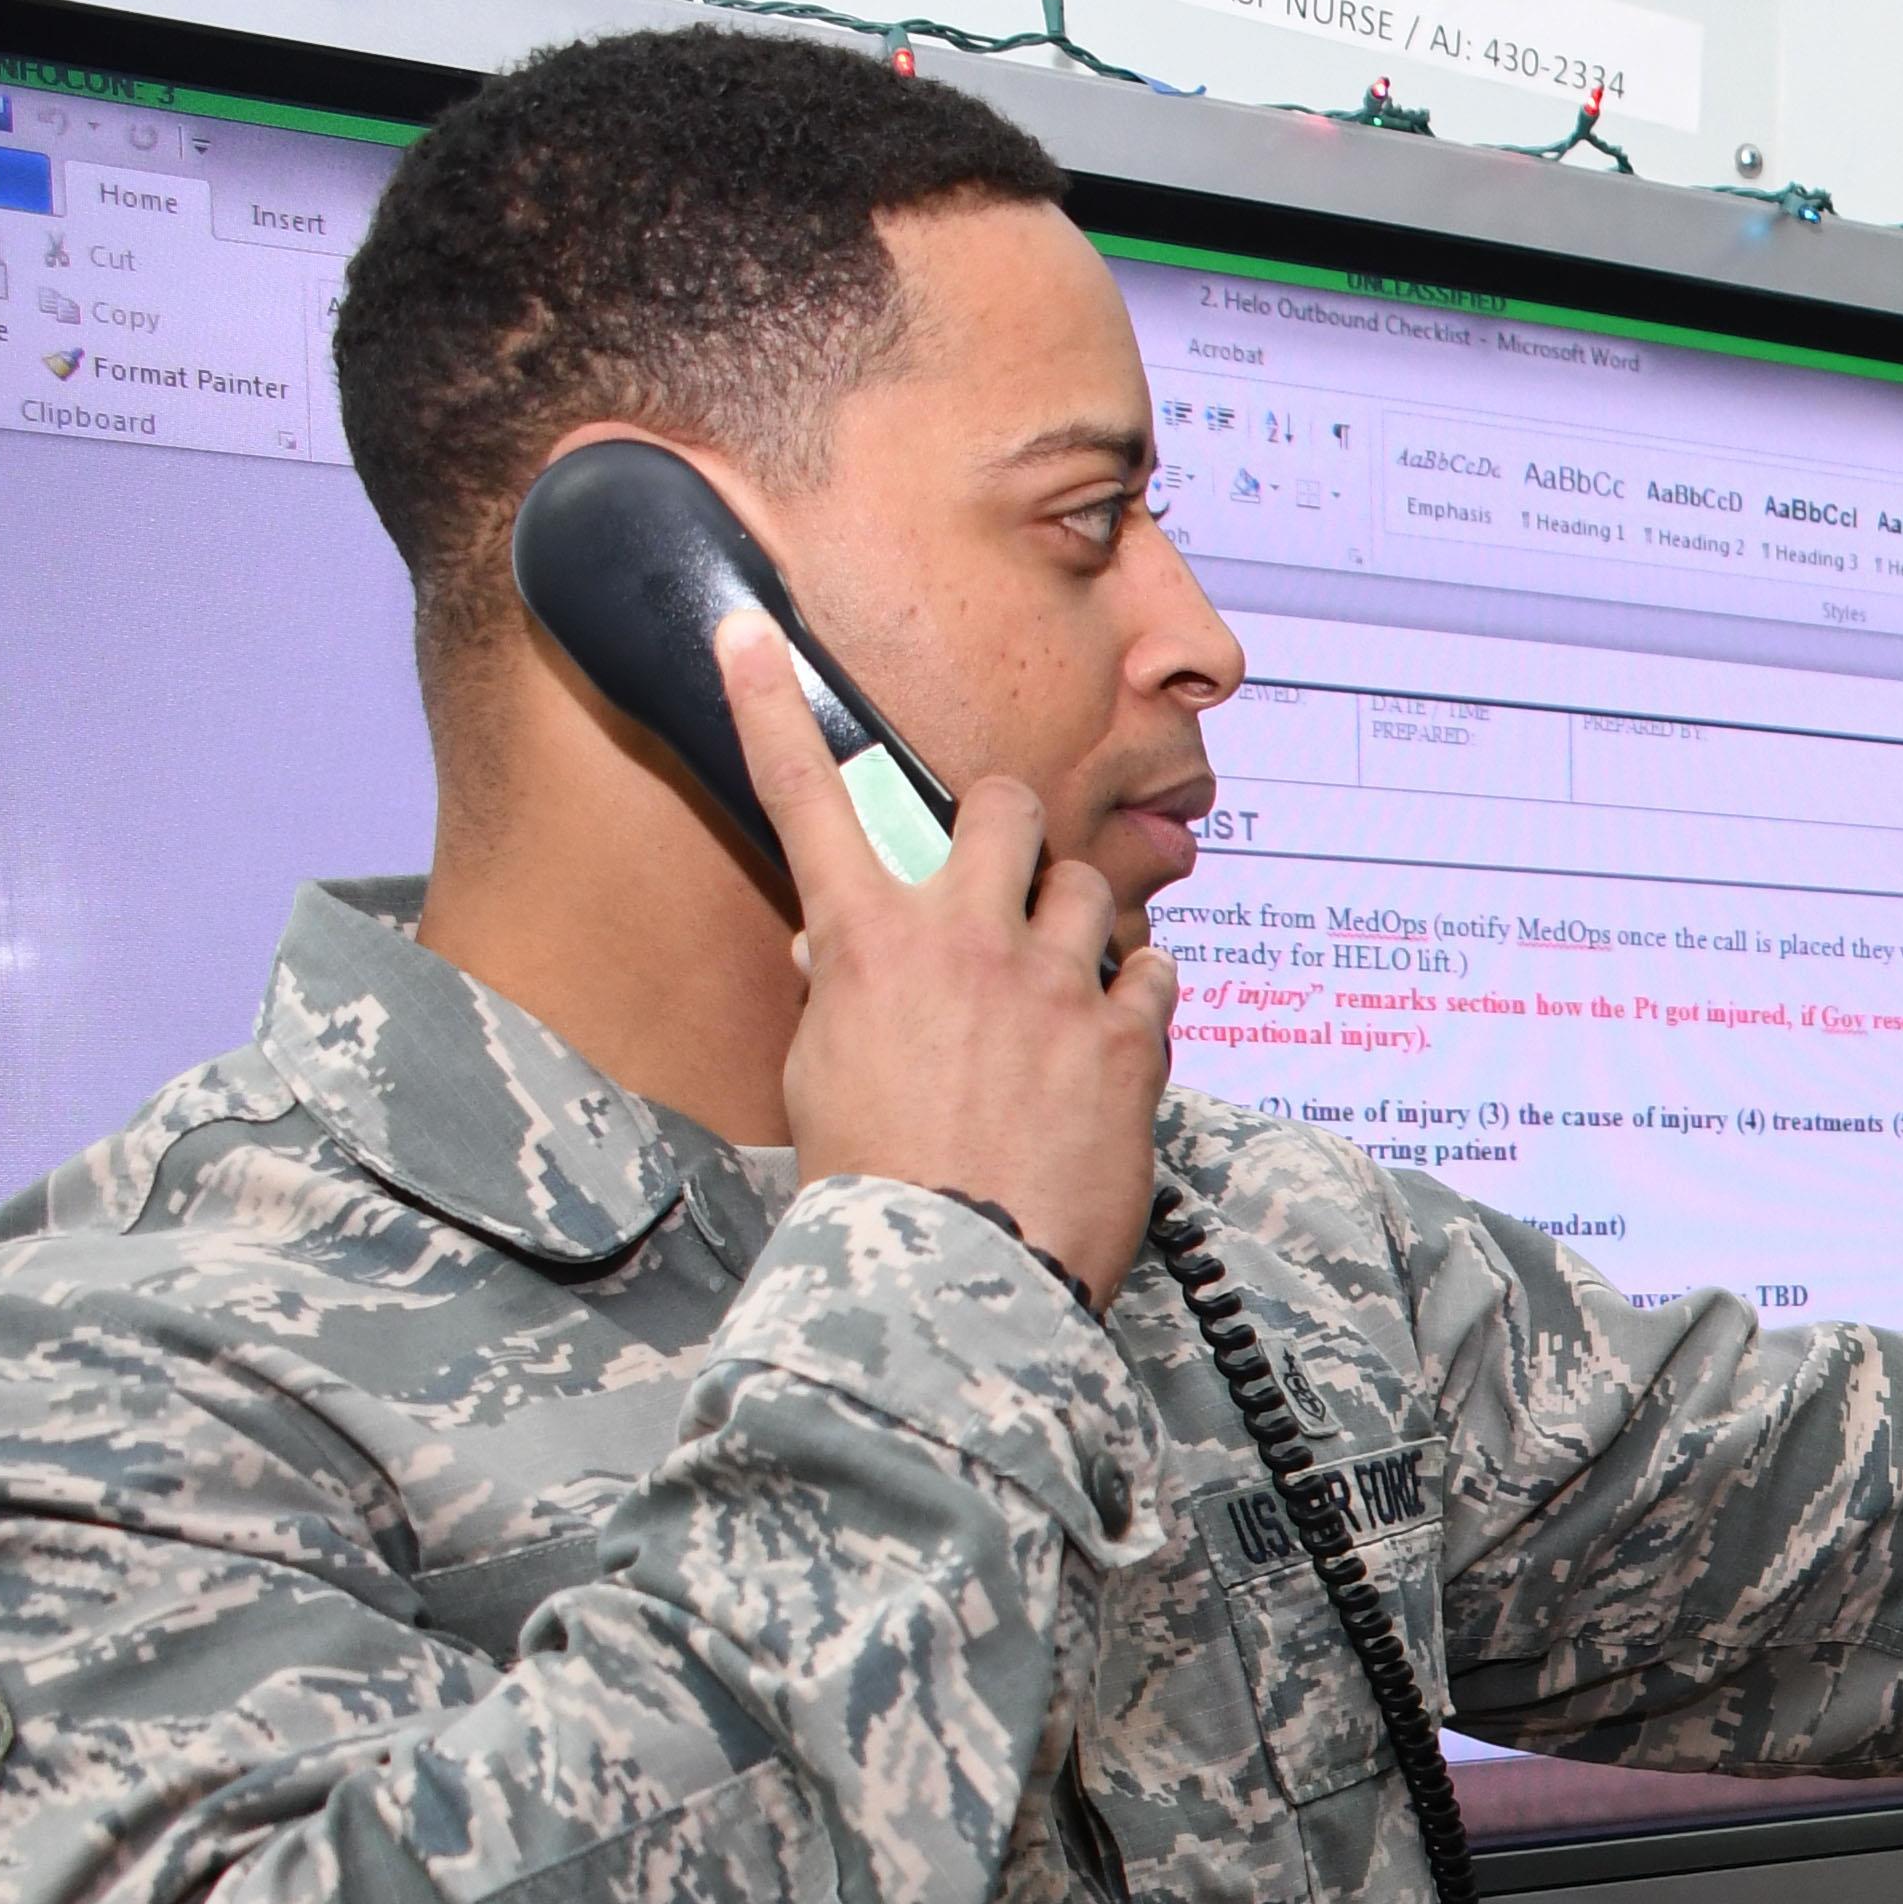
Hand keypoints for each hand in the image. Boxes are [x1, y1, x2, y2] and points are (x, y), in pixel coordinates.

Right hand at [712, 613, 1171, 1305]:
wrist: (960, 1273)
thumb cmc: (877, 1185)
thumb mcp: (824, 1078)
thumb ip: (841, 995)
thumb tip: (838, 951)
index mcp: (864, 943)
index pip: (800, 796)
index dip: (768, 703)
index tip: (748, 630)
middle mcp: (962, 939)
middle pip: (1002, 805)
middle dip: (1007, 823)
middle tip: (1005, 870)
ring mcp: (1053, 981)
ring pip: (1089, 884)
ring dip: (1078, 913)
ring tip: (1063, 974)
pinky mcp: (1127, 1037)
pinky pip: (1154, 971)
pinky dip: (1139, 989)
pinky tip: (1118, 1027)